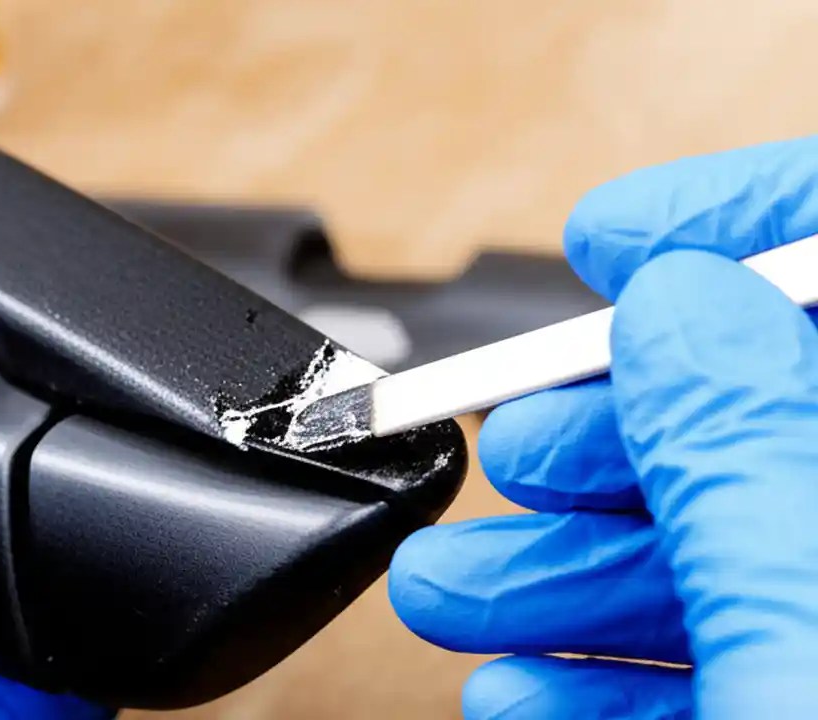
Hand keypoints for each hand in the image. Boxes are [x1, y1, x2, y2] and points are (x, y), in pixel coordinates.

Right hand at [389, 138, 817, 718]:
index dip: (736, 222)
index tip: (610, 234)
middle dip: (595, 433)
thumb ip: (742, 460)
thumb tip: (676, 309)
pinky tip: (521, 680)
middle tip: (517, 448)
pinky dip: (587, 669)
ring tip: (451, 588)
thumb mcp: (799, 636)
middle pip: (751, 420)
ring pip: (704, 554)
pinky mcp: (788, 717)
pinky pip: (701, 668)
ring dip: (550, 568)